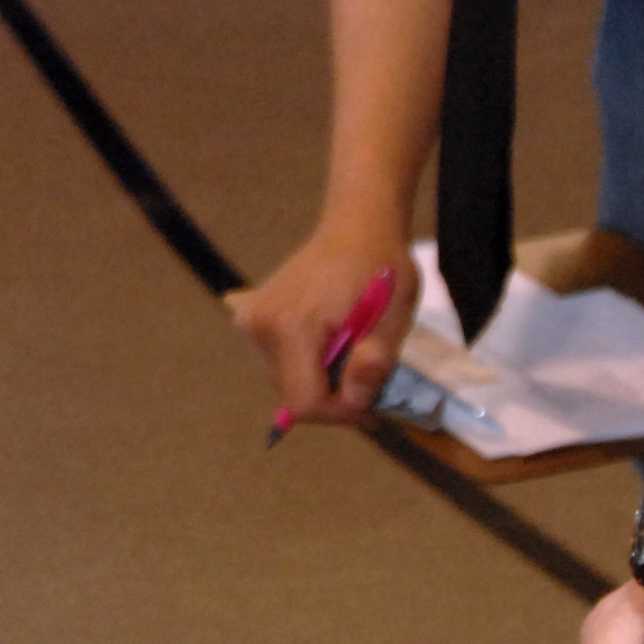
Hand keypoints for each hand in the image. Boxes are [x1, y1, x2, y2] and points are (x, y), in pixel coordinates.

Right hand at [226, 229, 416, 427]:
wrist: (355, 229)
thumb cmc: (380, 269)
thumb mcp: (393, 318)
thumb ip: (373, 363)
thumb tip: (356, 402)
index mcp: (293, 324)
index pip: (304, 401)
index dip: (339, 414)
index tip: (370, 409)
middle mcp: (260, 325)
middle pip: (292, 394)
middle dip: (333, 400)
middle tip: (367, 387)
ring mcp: (250, 321)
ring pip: (285, 382)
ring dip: (320, 384)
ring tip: (351, 360)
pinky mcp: (250, 318)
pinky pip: (280, 362)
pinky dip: (307, 366)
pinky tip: (330, 347)